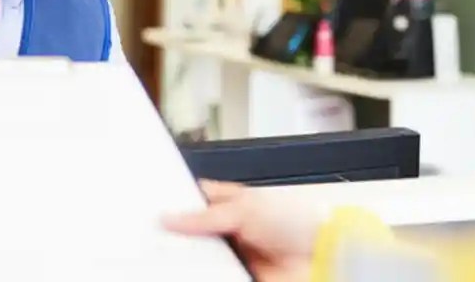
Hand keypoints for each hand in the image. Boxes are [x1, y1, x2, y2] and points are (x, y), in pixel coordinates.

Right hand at [165, 181, 318, 281]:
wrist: (321, 257)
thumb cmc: (297, 222)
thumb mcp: (245, 208)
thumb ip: (205, 215)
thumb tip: (171, 218)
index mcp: (232, 202)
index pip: (196, 200)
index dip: (176, 203)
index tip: (153, 208)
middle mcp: (231, 228)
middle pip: (193, 233)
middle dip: (177, 235)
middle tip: (156, 237)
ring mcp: (233, 255)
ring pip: (199, 258)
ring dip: (187, 258)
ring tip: (169, 257)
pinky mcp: (236, 275)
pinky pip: (211, 275)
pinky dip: (200, 274)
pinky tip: (189, 272)